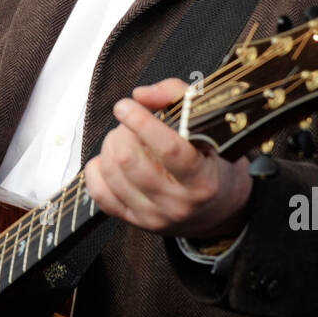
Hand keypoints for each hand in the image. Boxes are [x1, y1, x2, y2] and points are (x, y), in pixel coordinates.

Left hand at [83, 77, 252, 239]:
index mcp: (202, 180)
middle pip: (129, 160)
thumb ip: (179, 97)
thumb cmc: (215, 164)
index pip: (168, 149)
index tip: (126, 105)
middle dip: (123, 132)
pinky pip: (99, 193)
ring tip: (124, 139)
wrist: (220, 210)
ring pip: (111, 173)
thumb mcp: (210, 126)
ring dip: (110, 146)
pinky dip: (97, 170)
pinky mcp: (134, 221)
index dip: (141, 122)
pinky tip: (109, 159)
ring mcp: (154, 216)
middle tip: (131, 124)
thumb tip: (141, 95)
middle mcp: (178, 203)